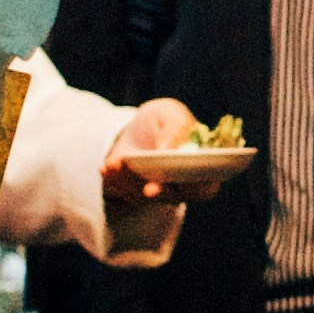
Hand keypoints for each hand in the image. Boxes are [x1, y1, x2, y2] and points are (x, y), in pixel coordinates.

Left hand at [101, 96, 242, 198]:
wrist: (139, 127)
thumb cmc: (165, 120)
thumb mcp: (172, 115)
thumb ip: (176, 129)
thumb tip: (168, 150)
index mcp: (204, 169)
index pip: (206, 186)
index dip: (194, 186)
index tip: (181, 177)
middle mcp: (184, 188)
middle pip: (175, 197)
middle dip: (160, 191)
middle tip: (149, 188)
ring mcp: (160, 194)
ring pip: (146, 197)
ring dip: (130, 183)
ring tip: (116, 164)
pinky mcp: (137, 195)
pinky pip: (126, 195)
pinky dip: (116, 182)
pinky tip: (107, 168)